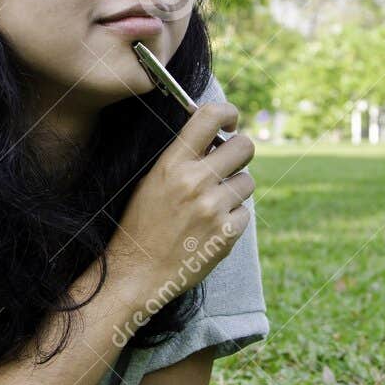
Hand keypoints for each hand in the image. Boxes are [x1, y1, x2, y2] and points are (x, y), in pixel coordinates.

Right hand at [108, 101, 253, 311]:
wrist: (137, 272)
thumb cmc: (141, 225)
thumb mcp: (151, 181)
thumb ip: (181, 159)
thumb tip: (215, 138)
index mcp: (171, 164)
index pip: (209, 117)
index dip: (228, 112)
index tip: (230, 121)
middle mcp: (195, 182)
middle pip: (245, 146)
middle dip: (240, 152)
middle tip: (228, 164)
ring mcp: (213, 208)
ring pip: (248, 181)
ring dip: (235, 190)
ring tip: (210, 205)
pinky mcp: (226, 233)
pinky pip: (245, 213)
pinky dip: (232, 219)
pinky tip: (209, 228)